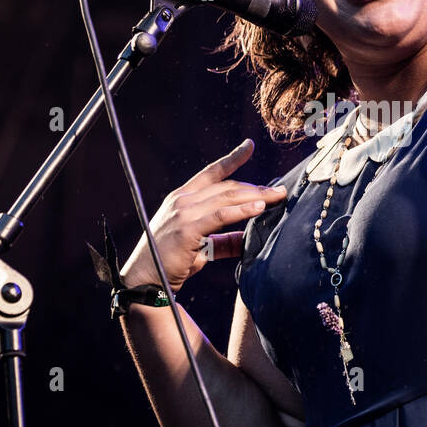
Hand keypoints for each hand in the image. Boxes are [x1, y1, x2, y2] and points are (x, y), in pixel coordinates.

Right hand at [119, 139, 288, 294]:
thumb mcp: (200, 245)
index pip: (212, 172)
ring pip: (226, 197)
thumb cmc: (172, 262)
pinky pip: (220, 215)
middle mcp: (182, 199)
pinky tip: (258, 208)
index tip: (249, 146)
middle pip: (226, 186)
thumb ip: (223, 238)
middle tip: (279, 190)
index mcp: (182, 197)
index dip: (232, 158)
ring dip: (255, 196)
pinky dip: (241, 209)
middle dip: (255, 187)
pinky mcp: (187, 228)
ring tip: (276, 197)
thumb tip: (247, 238)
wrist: (146, 280)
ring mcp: (183, 212)